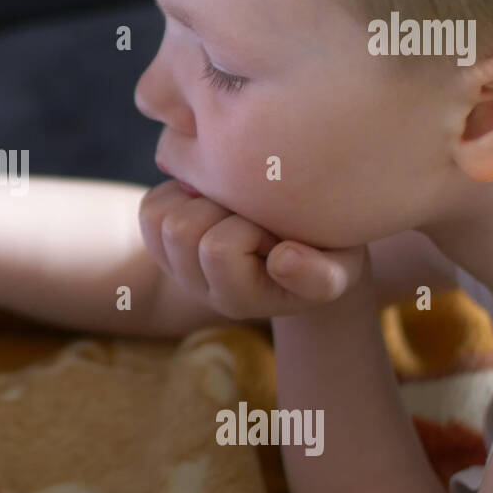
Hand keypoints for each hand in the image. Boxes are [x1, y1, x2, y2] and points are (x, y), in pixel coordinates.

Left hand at [138, 180, 368, 319]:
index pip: (219, 249)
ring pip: (161, 218)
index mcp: (237, 299)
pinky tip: (214, 197)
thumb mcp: (340, 269)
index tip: (279, 228)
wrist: (303, 247)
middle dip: (221, 207)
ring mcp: (174, 264)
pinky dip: (179, 192)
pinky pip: (151, 208)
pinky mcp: (159, 239)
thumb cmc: (326, 252)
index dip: (251, 225)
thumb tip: (281, 261)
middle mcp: (197, 288)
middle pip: (181, 230)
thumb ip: (319, 276)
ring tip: (235, 203)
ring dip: (198, 199)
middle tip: (254, 210)